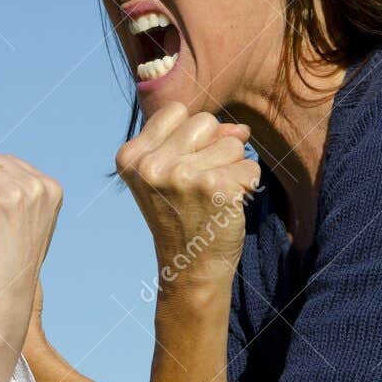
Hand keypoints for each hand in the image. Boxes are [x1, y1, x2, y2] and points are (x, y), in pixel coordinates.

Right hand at [115, 102, 260, 289]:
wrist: (190, 270)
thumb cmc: (182, 217)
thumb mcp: (170, 172)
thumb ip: (199, 139)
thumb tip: (240, 129)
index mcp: (131, 157)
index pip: (177, 111)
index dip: (190, 137)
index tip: (182, 169)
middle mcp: (151, 165)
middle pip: (205, 122)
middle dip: (213, 148)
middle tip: (199, 186)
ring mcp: (182, 176)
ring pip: (232, 142)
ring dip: (231, 168)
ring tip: (212, 197)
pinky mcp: (216, 188)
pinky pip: (249, 167)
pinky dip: (247, 186)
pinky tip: (227, 207)